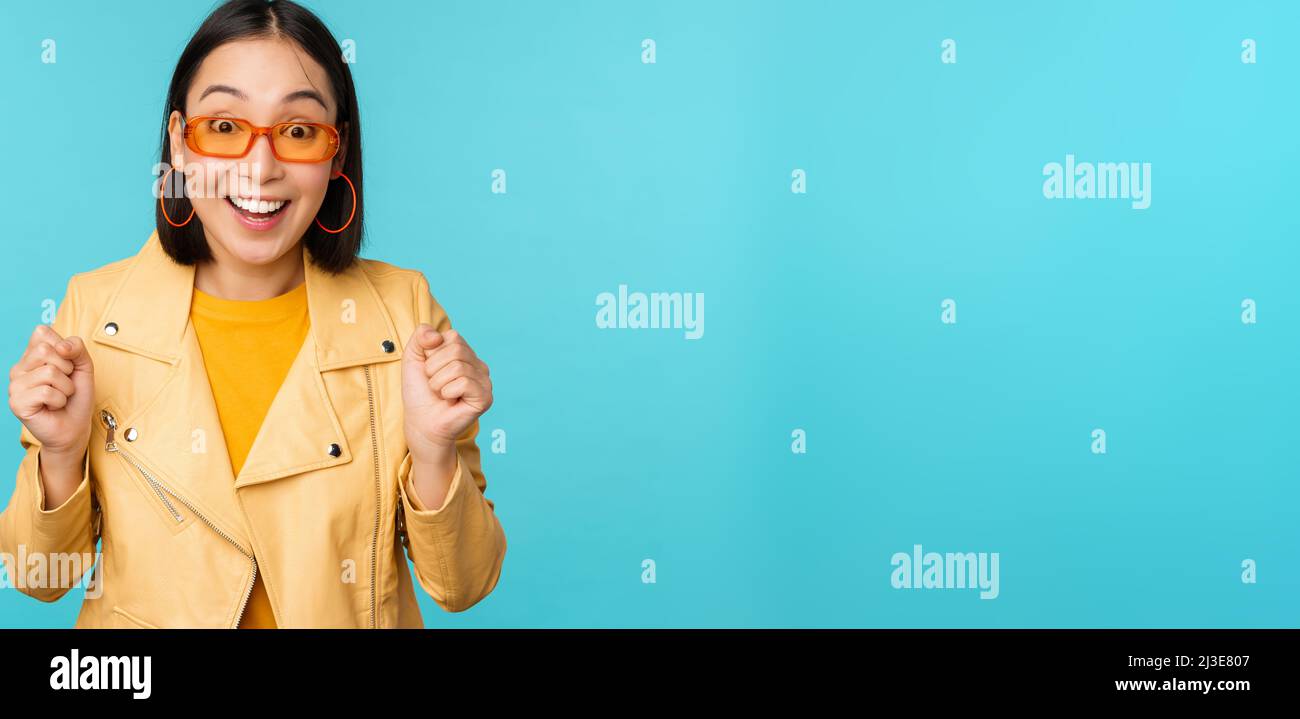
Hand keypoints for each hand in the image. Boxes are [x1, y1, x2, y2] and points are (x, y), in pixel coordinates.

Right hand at [8, 324, 94, 456]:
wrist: (75, 426)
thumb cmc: (77, 396)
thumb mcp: (83, 365)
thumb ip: (76, 347)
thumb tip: (61, 346)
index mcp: (30, 355)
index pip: (42, 332)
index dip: (63, 347)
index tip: (67, 366)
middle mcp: (18, 368)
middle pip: (46, 350)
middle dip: (66, 369)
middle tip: (64, 384)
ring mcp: (15, 385)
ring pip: (49, 372)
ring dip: (65, 387)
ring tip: (60, 397)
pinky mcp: (17, 403)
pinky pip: (47, 392)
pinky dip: (59, 400)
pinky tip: (53, 406)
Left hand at [401, 324, 491, 462]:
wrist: (420, 422)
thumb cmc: (419, 392)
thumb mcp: (413, 357)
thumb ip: (421, 336)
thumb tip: (437, 335)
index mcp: (466, 354)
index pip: (453, 336)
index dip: (433, 352)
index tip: (430, 369)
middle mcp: (478, 365)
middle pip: (456, 350)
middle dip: (434, 368)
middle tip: (434, 384)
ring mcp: (485, 382)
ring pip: (458, 367)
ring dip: (438, 382)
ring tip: (440, 393)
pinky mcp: (485, 398)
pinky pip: (464, 383)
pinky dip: (448, 392)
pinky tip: (450, 400)